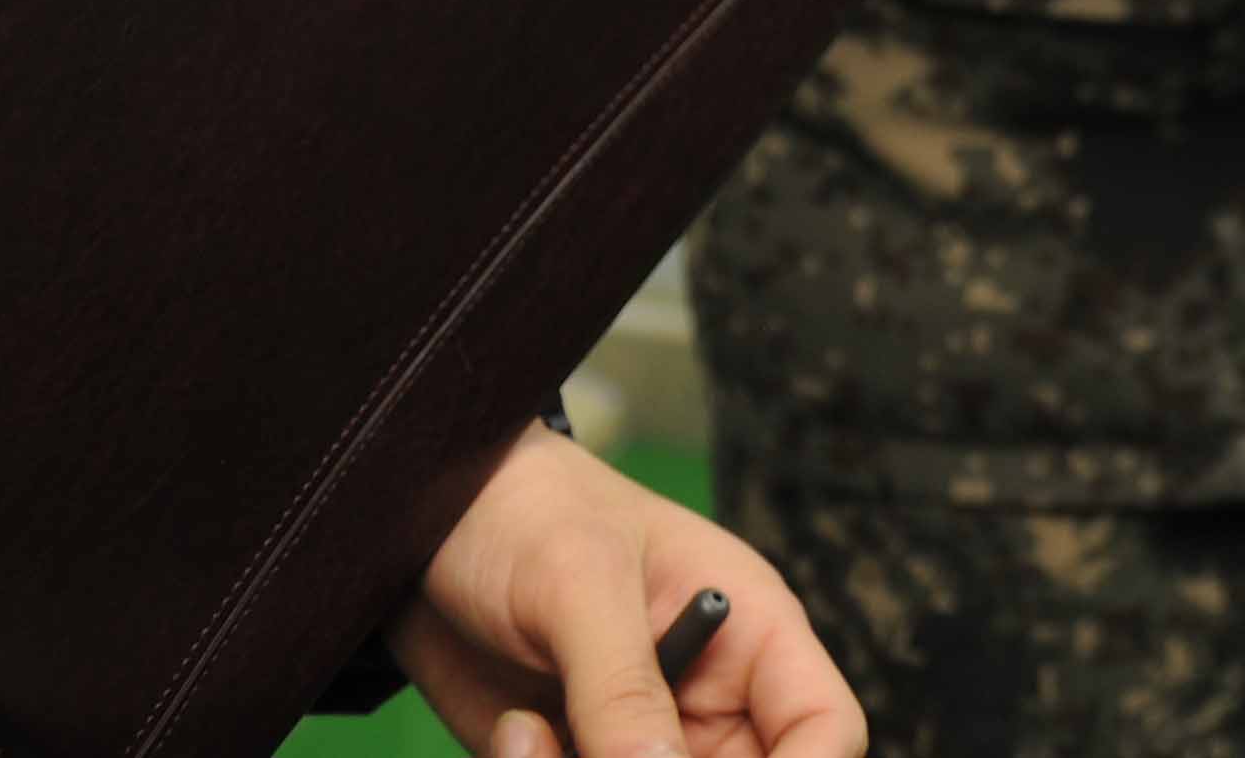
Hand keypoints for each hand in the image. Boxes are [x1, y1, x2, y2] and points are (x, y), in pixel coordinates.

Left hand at [394, 432, 859, 757]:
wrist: (420, 523)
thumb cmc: (523, 511)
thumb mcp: (578, 579)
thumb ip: (623, 685)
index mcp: (749, 633)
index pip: (824, 727)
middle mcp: (707, 701)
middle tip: (596, 755)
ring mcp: (638, 741)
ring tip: (526, 737)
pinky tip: (512, 735)